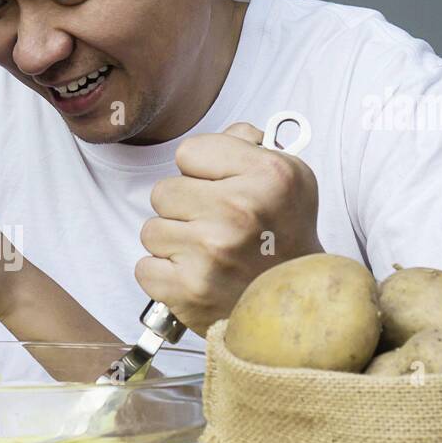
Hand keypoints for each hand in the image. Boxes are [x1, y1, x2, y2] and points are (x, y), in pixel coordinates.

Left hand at [135, 122, 322, 334]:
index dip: (202, 172)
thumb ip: (249, 145)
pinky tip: (194, 277)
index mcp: (267, 175)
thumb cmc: (285, 240)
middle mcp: (238, 211)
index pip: (188, 151)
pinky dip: (164, 276)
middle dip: (183, 209)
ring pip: (151, 230)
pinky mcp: (189, 289)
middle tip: (215, 228)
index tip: (222, 189)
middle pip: (163, 191)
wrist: (296, 308)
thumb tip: (225, 134)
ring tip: (207, 255)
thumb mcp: (289, 179)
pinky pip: (144, 268)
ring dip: (173, 243)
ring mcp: (211, 252)